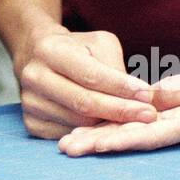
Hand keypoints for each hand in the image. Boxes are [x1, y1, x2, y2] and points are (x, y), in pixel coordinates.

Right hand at [18, 27, 156, 138]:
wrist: (36, 56)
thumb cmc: (77, 49)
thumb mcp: (98, 44)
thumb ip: (116, 68)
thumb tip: (142, 96)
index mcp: (50, 50)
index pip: (90, 75)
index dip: (120, 88)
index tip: (148, 96)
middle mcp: (35, 76)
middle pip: (84, 103)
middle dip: (120, 111)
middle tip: (149, 115)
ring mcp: (30, 103)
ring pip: (78, 122)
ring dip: (109, 125)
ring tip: (133, 121)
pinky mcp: (32, 123)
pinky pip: (68, 135)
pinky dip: (91, 134)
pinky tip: (108, 127)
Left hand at [58, 55, 179, 155]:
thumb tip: (152, 98)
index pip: (152, 135)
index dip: (125, 140)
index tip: (99, 144)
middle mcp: (172, 131)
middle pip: (131, 140)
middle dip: (99, 144)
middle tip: (68, 149)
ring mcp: (163, 127)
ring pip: (125, 134)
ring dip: (94, 139)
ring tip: (66, 145)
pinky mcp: (155, 118)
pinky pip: (127, 125)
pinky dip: (104, 128)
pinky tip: (80, 132)